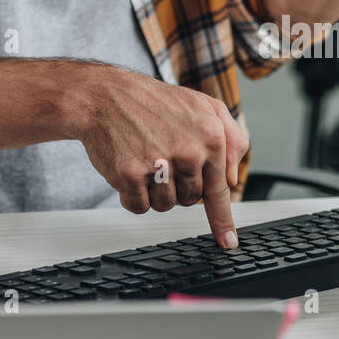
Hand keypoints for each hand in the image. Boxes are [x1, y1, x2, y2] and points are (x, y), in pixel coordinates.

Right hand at [75, 67, 248, 246]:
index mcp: (211, 136)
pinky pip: (139, 207)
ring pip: (166, 206)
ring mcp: (159, 164)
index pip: (220, 189)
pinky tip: (130, 170)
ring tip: (147, 161)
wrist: (106, 96)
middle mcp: (188, 152)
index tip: (228, 242)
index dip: (222, 219)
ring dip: (155, 192)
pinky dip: (133, 196)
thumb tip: (233, 180)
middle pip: (191, 200)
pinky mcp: (130, 175)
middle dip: (178, 186)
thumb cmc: (156, 102)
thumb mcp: (206, 107)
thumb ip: (231, 139)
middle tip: (164, 158)